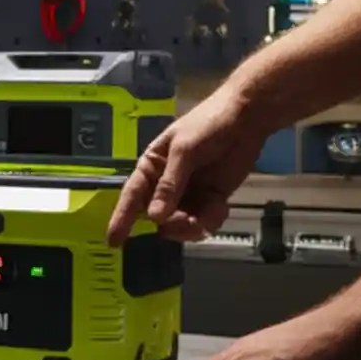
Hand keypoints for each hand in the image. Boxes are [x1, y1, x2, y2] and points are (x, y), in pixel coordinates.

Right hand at [107, 86, 268, 245]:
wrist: (247, 117)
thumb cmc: (208, 124)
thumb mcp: (184, 150)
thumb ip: (170, 184)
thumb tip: (154, 216)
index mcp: (152, 167)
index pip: (132, 196)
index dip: (122, 218)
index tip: (114, 242)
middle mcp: (166, 183)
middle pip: (157, 216)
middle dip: (170, 224)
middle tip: (187, 221)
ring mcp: (190, 193)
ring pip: (180, 223)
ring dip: (190, 227)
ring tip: (204, 221)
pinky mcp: (211, 198)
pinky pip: (204, 221)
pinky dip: (211, 221)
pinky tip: (221, 209)